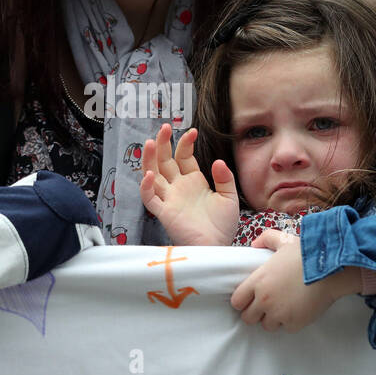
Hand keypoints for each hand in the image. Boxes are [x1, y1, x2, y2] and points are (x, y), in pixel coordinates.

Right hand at [139, 124, 239, 245]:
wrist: (218, 247)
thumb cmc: (222, 226)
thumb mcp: (229, 197)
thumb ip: (224, 178)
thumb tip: (217, 161)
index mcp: (193, 181)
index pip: (183, 157)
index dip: (185, 143)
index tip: (192, 131)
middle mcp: (178, 187)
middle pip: (164, 161)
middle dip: (162, 144)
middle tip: (163, 127)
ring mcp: (169, 199)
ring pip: (152, 175)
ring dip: (149, 159)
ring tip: (148, 142)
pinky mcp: (164, 213)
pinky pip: (150, 199)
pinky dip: (146, 187)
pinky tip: (149, 175)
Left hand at [231, 229, 357, 331]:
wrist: (330, 269)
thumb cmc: (306, 254)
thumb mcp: (284, 240)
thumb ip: (266, 239)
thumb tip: (254, 245)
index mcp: (258, 281)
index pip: (237, 301)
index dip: (242, 301)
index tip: (250, 299)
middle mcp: (264, 300)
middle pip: (247, 318)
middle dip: (255, 313)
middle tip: (266, 306)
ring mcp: (279, 313)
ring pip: (266, 326)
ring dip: (272, 319)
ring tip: (283, 307)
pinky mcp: (294, 323)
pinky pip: (285, 329)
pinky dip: (290, 322)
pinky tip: (296, 310)